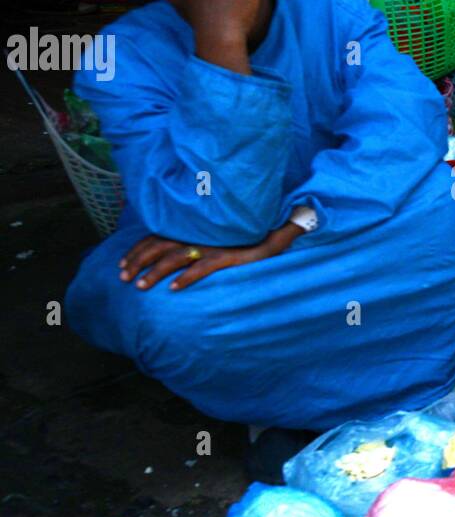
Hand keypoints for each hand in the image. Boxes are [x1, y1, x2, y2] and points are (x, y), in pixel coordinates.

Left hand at [118, 224, 300, 291]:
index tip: (122, 264)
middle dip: (138, 262)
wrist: (271, 232)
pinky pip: (203, 267)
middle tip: (123, 278)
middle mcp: (196, 234)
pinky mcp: (227, 256)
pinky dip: (187, 277)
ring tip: (141, 286)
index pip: (156, 237)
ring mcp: (211, 245)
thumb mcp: (211, 235)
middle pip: (159, 247)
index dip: (137, 250)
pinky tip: (174, 289)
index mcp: (191, 228)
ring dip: (155, 272)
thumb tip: (172, 253)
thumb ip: (191, 239)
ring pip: (175, 257)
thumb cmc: (239, 237)